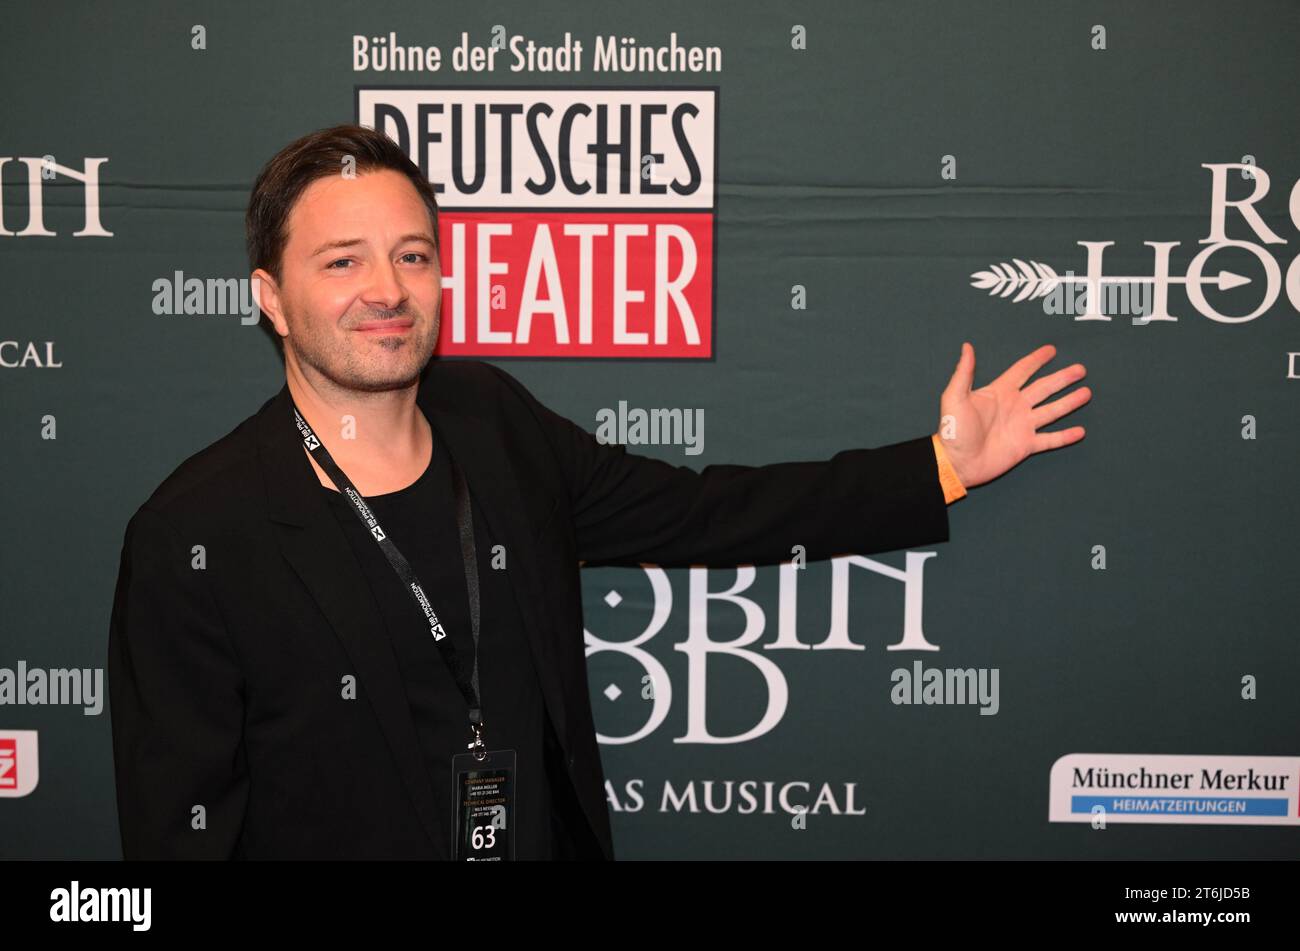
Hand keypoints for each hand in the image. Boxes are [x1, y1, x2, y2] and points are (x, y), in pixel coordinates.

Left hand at [936, 342, 1089, 488]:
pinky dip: (1065, 436)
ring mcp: (1022, 426)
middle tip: (1080, 369)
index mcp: (1000, 393)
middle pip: (1044, 388)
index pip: (1022, 371)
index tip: (1051, 350)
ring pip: (1052, 411)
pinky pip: (1050, 439)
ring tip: (1086, 393)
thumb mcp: (955, 398)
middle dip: (1062, 378)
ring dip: (1069, 402)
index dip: (1036, 360)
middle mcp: (1015, 407)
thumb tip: (967, 347)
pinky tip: (1080, 431)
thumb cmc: (953, 430)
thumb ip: (963, 373)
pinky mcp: (1026, 445)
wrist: (958, 462)